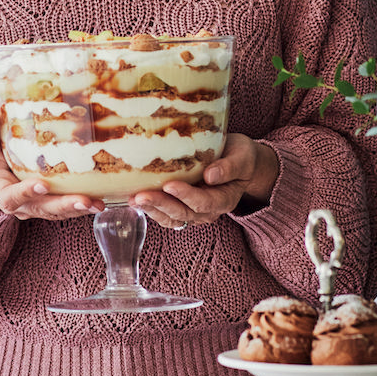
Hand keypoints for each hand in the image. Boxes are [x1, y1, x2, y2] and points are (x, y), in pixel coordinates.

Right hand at [0, 109, 103, 220]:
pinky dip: (82, 205)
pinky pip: (66, 208)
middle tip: (84, 201)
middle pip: (43, 209)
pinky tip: (100, 200)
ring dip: (78, 209)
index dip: (26, 192)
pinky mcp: (50, 203)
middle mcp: (21, 205)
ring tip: (98, 204)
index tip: (42, 185)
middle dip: (64, 206)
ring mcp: (36, 206)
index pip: (12, 197)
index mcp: (2, 192)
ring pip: (58, 212)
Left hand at [129, 133, 278, 229]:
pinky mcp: (183, 207)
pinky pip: (166, 214)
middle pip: (184, 213)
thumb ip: (230, 166)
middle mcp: (209, 210)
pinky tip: (135, 199)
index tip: (169, 185)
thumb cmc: (241, 157)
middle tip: (141, 196)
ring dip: (152, 210)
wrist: (239, 163)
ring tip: (134, 199)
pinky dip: (151, 209)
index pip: (204, 202)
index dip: (186, 196)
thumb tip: (210, 175)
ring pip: (172, 218)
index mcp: (225, 199)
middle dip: (161, 205)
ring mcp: (195, 212)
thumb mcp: (242, 157)